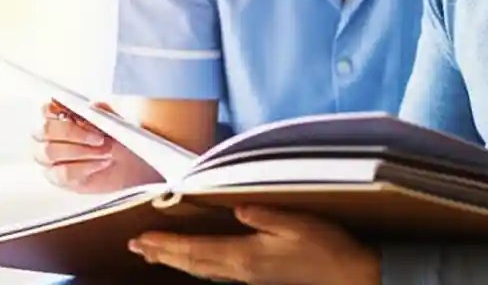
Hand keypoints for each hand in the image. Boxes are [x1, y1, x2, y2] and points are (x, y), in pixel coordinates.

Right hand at [32, 100, 161, 192]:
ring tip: (105, 151)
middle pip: (43, 131)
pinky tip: (101, 163)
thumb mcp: (115, 117)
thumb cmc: (118, 135)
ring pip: (50, 152)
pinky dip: (84, 167)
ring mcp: (51, 158)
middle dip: (72, 133)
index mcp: (59, 115)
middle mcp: (50, 136)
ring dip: (80, 150)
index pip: (45, 110)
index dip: (58, 112)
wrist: (132, 160)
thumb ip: (102, 110)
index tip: (80, 116)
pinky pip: (62, 173)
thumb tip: (93, 106)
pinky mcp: (59, 178)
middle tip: (98, 137)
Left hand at [128, 206, 380, 284]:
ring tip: (154, 253)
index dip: (168, 244)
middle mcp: (242, 271)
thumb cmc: (328, 248)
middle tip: (136, 246)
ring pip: (203, 270)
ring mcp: (250, 278)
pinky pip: (217, 272)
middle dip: (163, 253)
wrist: (351, 277)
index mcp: (247, 256)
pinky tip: (196, 262)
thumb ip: (266, 217)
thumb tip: (237, 209)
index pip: (197, 250)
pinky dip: (198, 265)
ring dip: (177, 260)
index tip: (142, 237)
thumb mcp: (300, 224)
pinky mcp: (259, 278)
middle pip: (193, 263)